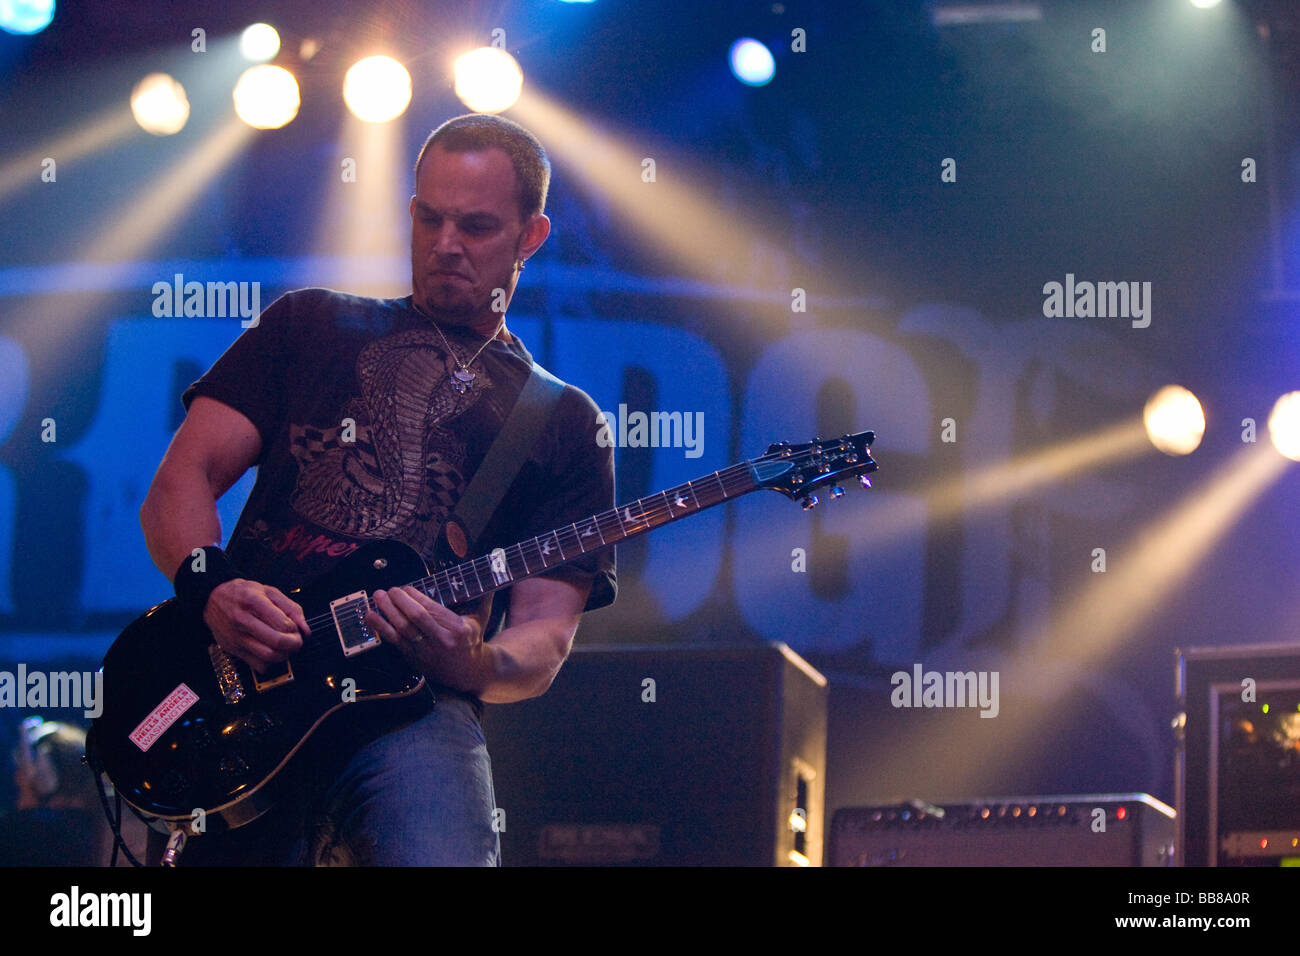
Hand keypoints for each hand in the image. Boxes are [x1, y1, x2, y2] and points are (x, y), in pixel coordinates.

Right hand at [203, 579, 306, 672]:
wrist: (211, 598)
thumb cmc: (243, 593)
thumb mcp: (269, 591)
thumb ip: (291, 608)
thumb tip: (305, 630)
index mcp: (253, 601)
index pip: (282, 624)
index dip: (295, 629)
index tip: (295, 628)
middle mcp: (242, 620)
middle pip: (277, 642)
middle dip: (294, 644)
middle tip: (296, 641)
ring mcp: (235, 636)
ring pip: (268, 656)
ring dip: (284, 655)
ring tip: (286, 647)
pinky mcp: (232, 649)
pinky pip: (257, 665)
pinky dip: (270, 663)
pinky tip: (271, 652)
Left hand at [365, 586, 486, 690]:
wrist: (470, 673)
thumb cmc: (473, 640)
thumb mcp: (480, 618)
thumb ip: (482, 595)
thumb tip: (494, 567)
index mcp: (457, 630)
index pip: (431, 610)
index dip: (415, 597)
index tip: (405, 587)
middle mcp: (441, 642)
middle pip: (414, 620)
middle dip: (398, 603)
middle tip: (387, 590)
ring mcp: (426, 653)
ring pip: (402, 631)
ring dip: (386, 613)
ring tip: (377, 598)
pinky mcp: (415, 659)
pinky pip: (395, 642)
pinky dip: (381, 628)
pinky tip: (370, 616)